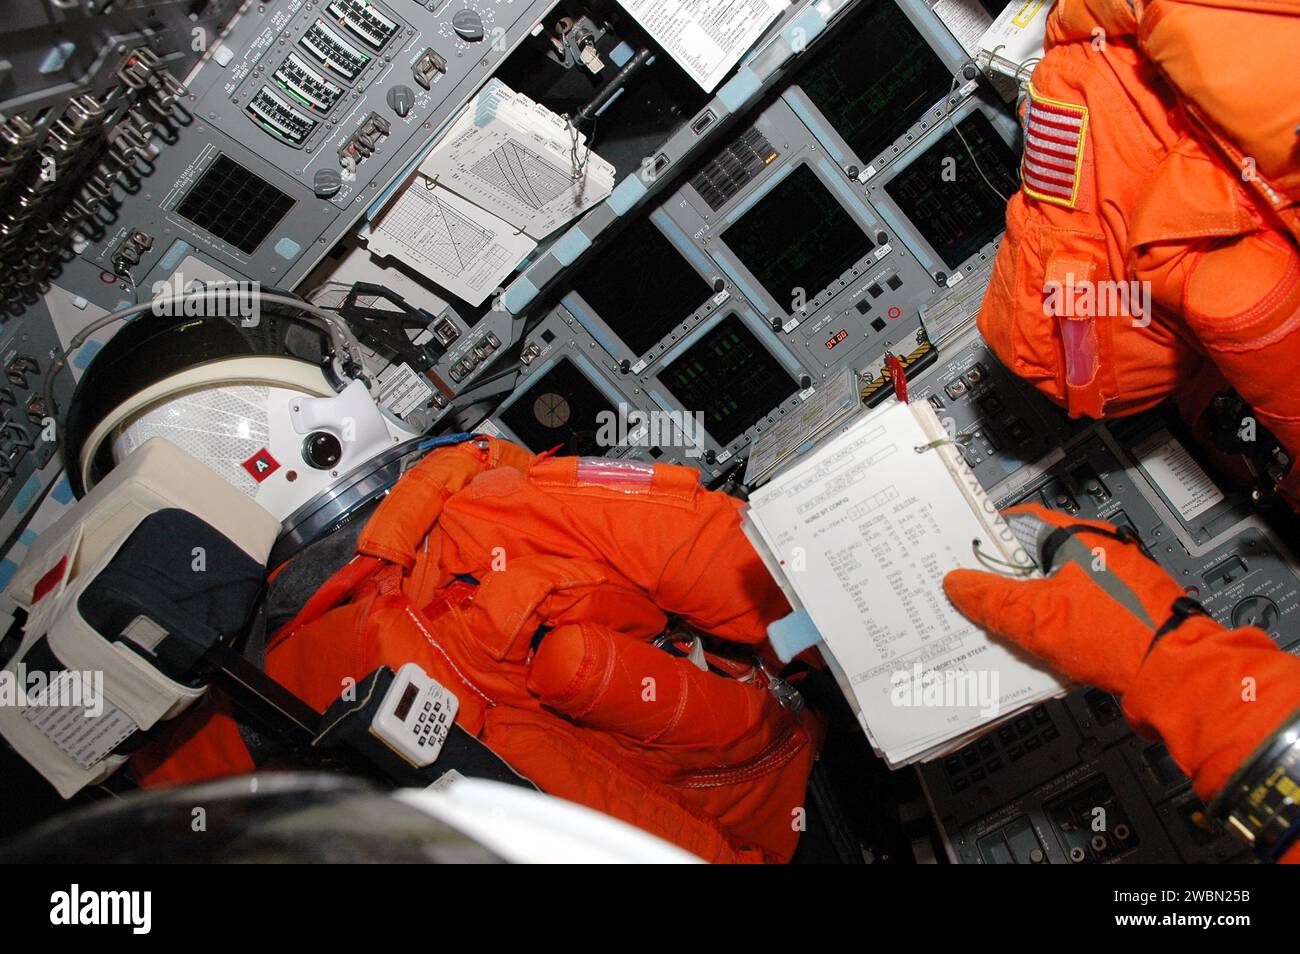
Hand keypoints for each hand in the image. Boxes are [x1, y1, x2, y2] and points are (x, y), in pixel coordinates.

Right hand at [945, 502, 1299, 803]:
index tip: (963, 552)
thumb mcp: (1035, 617)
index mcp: (1081, 538)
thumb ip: (990, 598)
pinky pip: (1078, 614)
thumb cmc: (1119, 635)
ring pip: (1057, 590)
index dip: (988, 536)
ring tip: (1002, 628)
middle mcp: (1103, 554)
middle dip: (1005, 581)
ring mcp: (1118, 585)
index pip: (1021, 522)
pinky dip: (1056, 628)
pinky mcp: (1127, 615)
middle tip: (975, 595)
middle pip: (1037, 560)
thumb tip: (958, 583)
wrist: (1178, 677)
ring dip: (1030, 609)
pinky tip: (1041, 650)